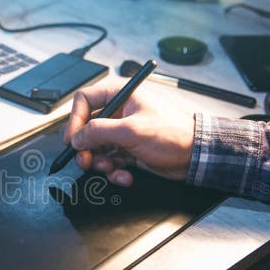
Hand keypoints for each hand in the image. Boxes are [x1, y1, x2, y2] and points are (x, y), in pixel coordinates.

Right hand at [64, 82, 195, 185]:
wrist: (196, 155)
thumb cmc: (173, 133)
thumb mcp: (131, 130)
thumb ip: (99, 132)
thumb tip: (77, 137)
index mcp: (120, 95)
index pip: (84, 101)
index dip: (75, 120)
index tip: (73, 139)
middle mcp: (119, 112)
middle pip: (87, 128)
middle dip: (86, 148)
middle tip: (86, 161)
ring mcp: (123, 132)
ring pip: (97, 148)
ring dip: (100, 162)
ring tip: (110, 168)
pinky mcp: (129, 150)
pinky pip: (110, 160)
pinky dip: (114, 170)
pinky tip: (125, 174)